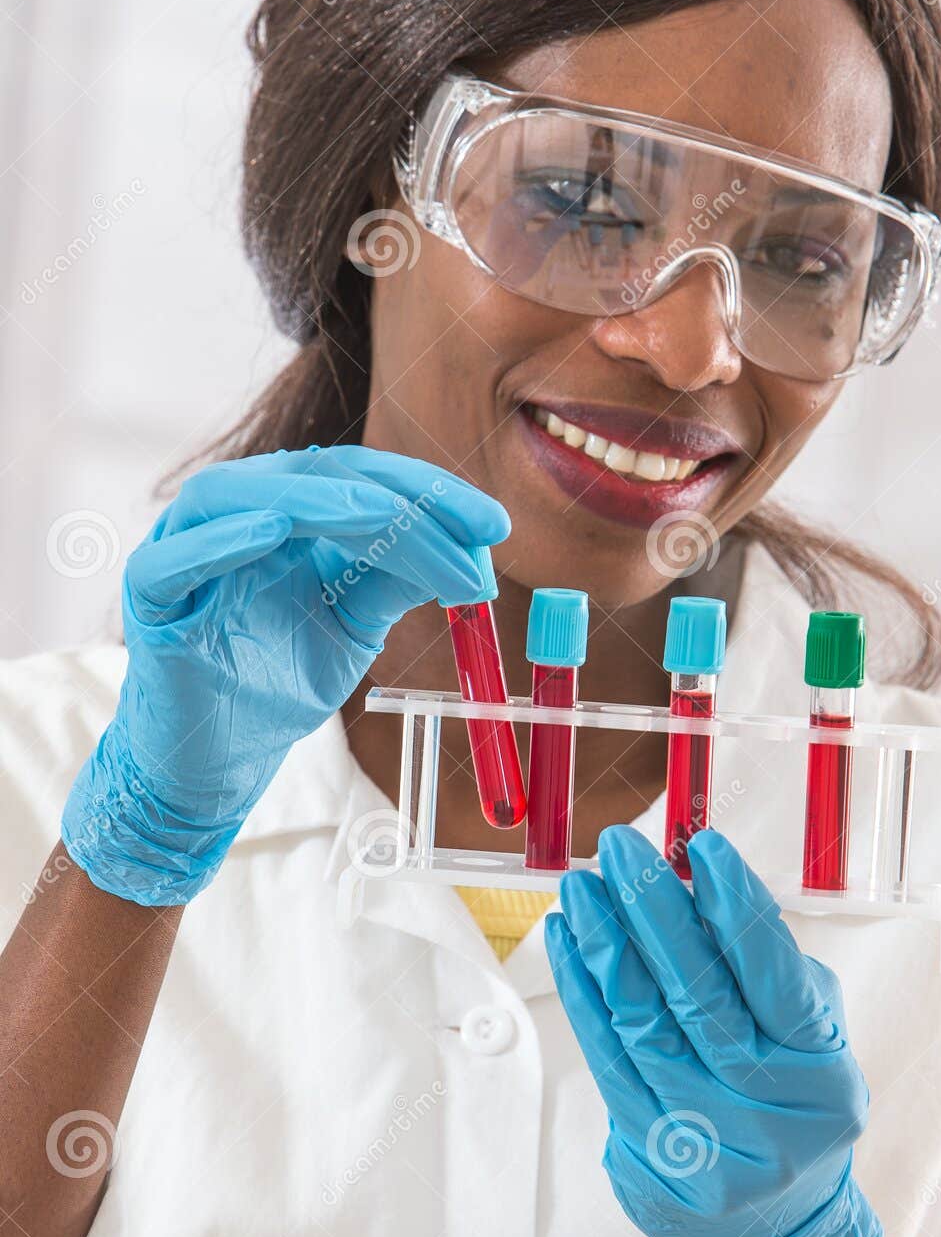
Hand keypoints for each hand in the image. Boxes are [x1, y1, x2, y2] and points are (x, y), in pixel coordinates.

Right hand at [62, 446, 508, 904]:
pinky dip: (218, 541)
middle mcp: (235, 519)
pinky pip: (173, 559)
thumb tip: (469, 550)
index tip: (495, 526)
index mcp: (287, 518)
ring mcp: (185, 551)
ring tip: (375, 513)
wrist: (215, 761)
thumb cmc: (275, 685)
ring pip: (233, 494)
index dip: (428, 493)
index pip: (359, 480)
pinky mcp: (149, 597)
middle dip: (394, 498)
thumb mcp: (353, 626)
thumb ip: (393, 580)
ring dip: (309, 498)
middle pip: (309, 475)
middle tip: (465, 532)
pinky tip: (270, 532)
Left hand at [544, 825, 881, 1236]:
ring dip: (604, 948)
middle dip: (654, 914)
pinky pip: (606, 1062)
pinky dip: (582, 995)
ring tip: (581, 890)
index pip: (776, 980)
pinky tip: (567, 945)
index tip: (704, 847)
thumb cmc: (791, 1102)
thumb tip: (699, 882)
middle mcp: (770, 1117)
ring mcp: (706, 1148)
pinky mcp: (650, 1162)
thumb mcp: (806, 1037)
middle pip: (700, 1000)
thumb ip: (765, 967)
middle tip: (621, 851)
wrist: (774, 1233)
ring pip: (643, 1030)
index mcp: (823, 1075)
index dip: (738, 909)